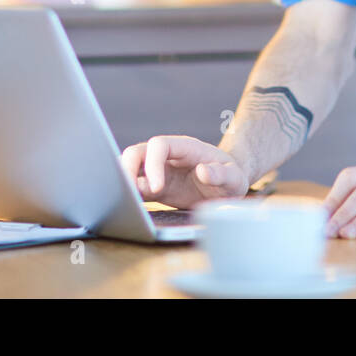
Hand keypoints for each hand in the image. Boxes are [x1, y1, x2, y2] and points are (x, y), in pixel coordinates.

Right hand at [119, 135, 249, 209]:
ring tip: (124, 203)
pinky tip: (128, 210)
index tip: (158, 187)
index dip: (153, 164)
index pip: (159, 145)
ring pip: (130, 168)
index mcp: (185, 148)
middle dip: (127, 170)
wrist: (227, 185)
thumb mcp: (233, 177)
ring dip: (123, 183)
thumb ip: (220, 174)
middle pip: (136, 153)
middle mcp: (167, 157)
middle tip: (130, 195)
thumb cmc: (231, 176)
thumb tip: (203, 171)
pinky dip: (128, 196)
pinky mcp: (154, 188)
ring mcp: (158, 171)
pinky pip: (135, 188)